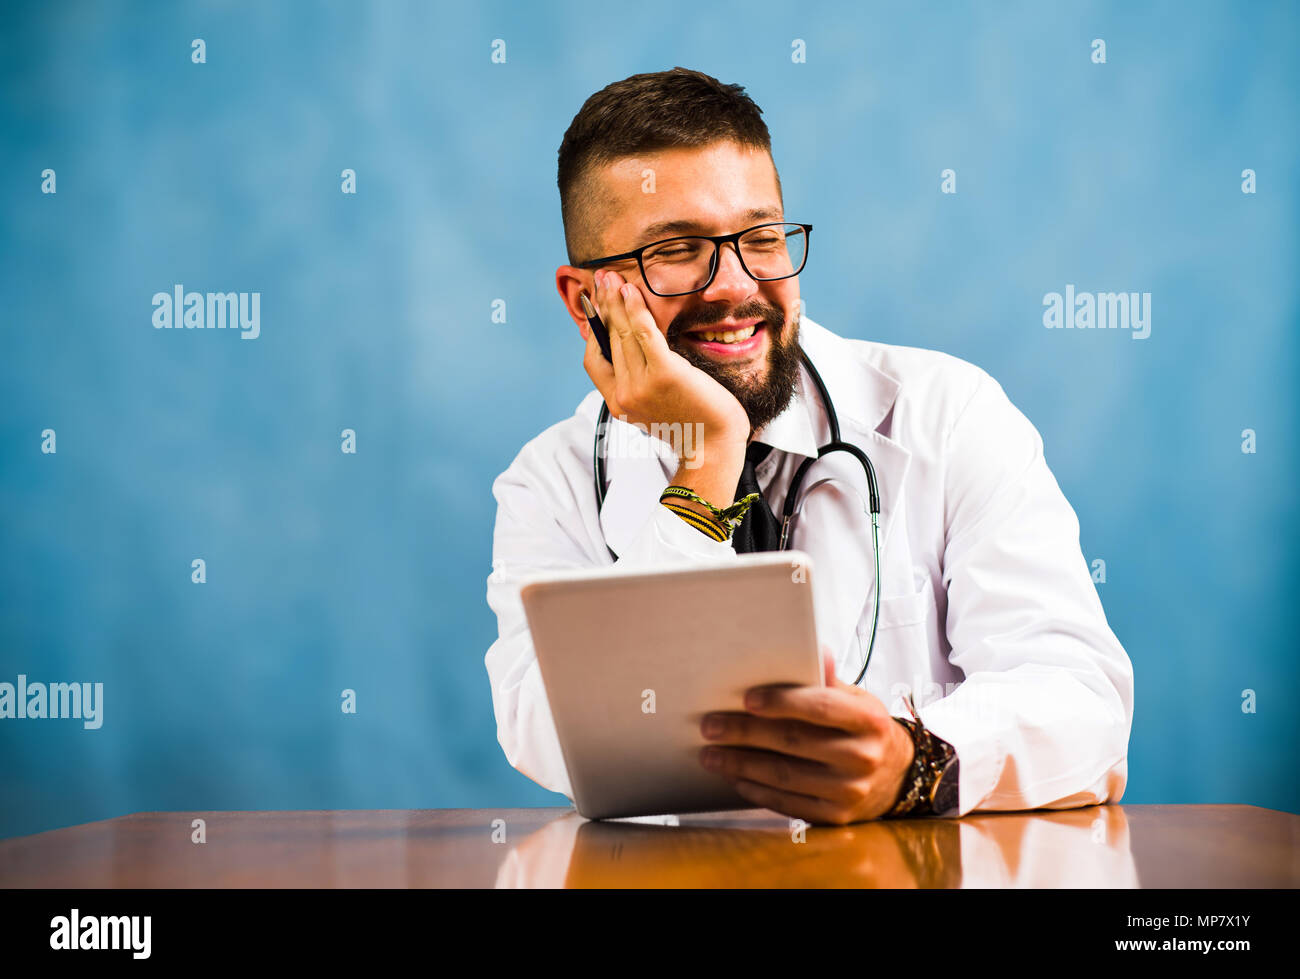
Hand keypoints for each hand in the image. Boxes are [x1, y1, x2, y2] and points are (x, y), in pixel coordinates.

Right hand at [582, 270, 749, 480]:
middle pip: (608, 340)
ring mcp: (641, 386)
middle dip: (603, 306)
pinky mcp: (664, 375)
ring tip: (614, 278)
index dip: (595, 330)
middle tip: (602, 279)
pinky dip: (636, 311)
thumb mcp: (656, 406)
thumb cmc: (693, 424)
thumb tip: (634, 352)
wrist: (713, 446)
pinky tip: (633, 293)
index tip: (597, 306)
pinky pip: (645, 335)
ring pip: (623, 334)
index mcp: (619, 403)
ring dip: (616, 302)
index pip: (594, 360)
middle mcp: (624, 395)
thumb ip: (641, 382)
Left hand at [697, 646, 916, 824]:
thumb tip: (817, 649)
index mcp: (868, 720)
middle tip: (710, 726)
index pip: (820, 707)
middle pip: (794, 742)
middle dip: (745, 734)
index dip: (782, 703)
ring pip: (785, 776)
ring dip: (741, 765)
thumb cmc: (864, 729)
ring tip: (711, 755)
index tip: (746, 699)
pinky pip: (789, 804)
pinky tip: (736, 779)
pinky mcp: (836, 816)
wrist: (897, 775)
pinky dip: (758, 791)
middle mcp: (862, 757)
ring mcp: (850, 791)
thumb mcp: (856, 699)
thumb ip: (828, 680)